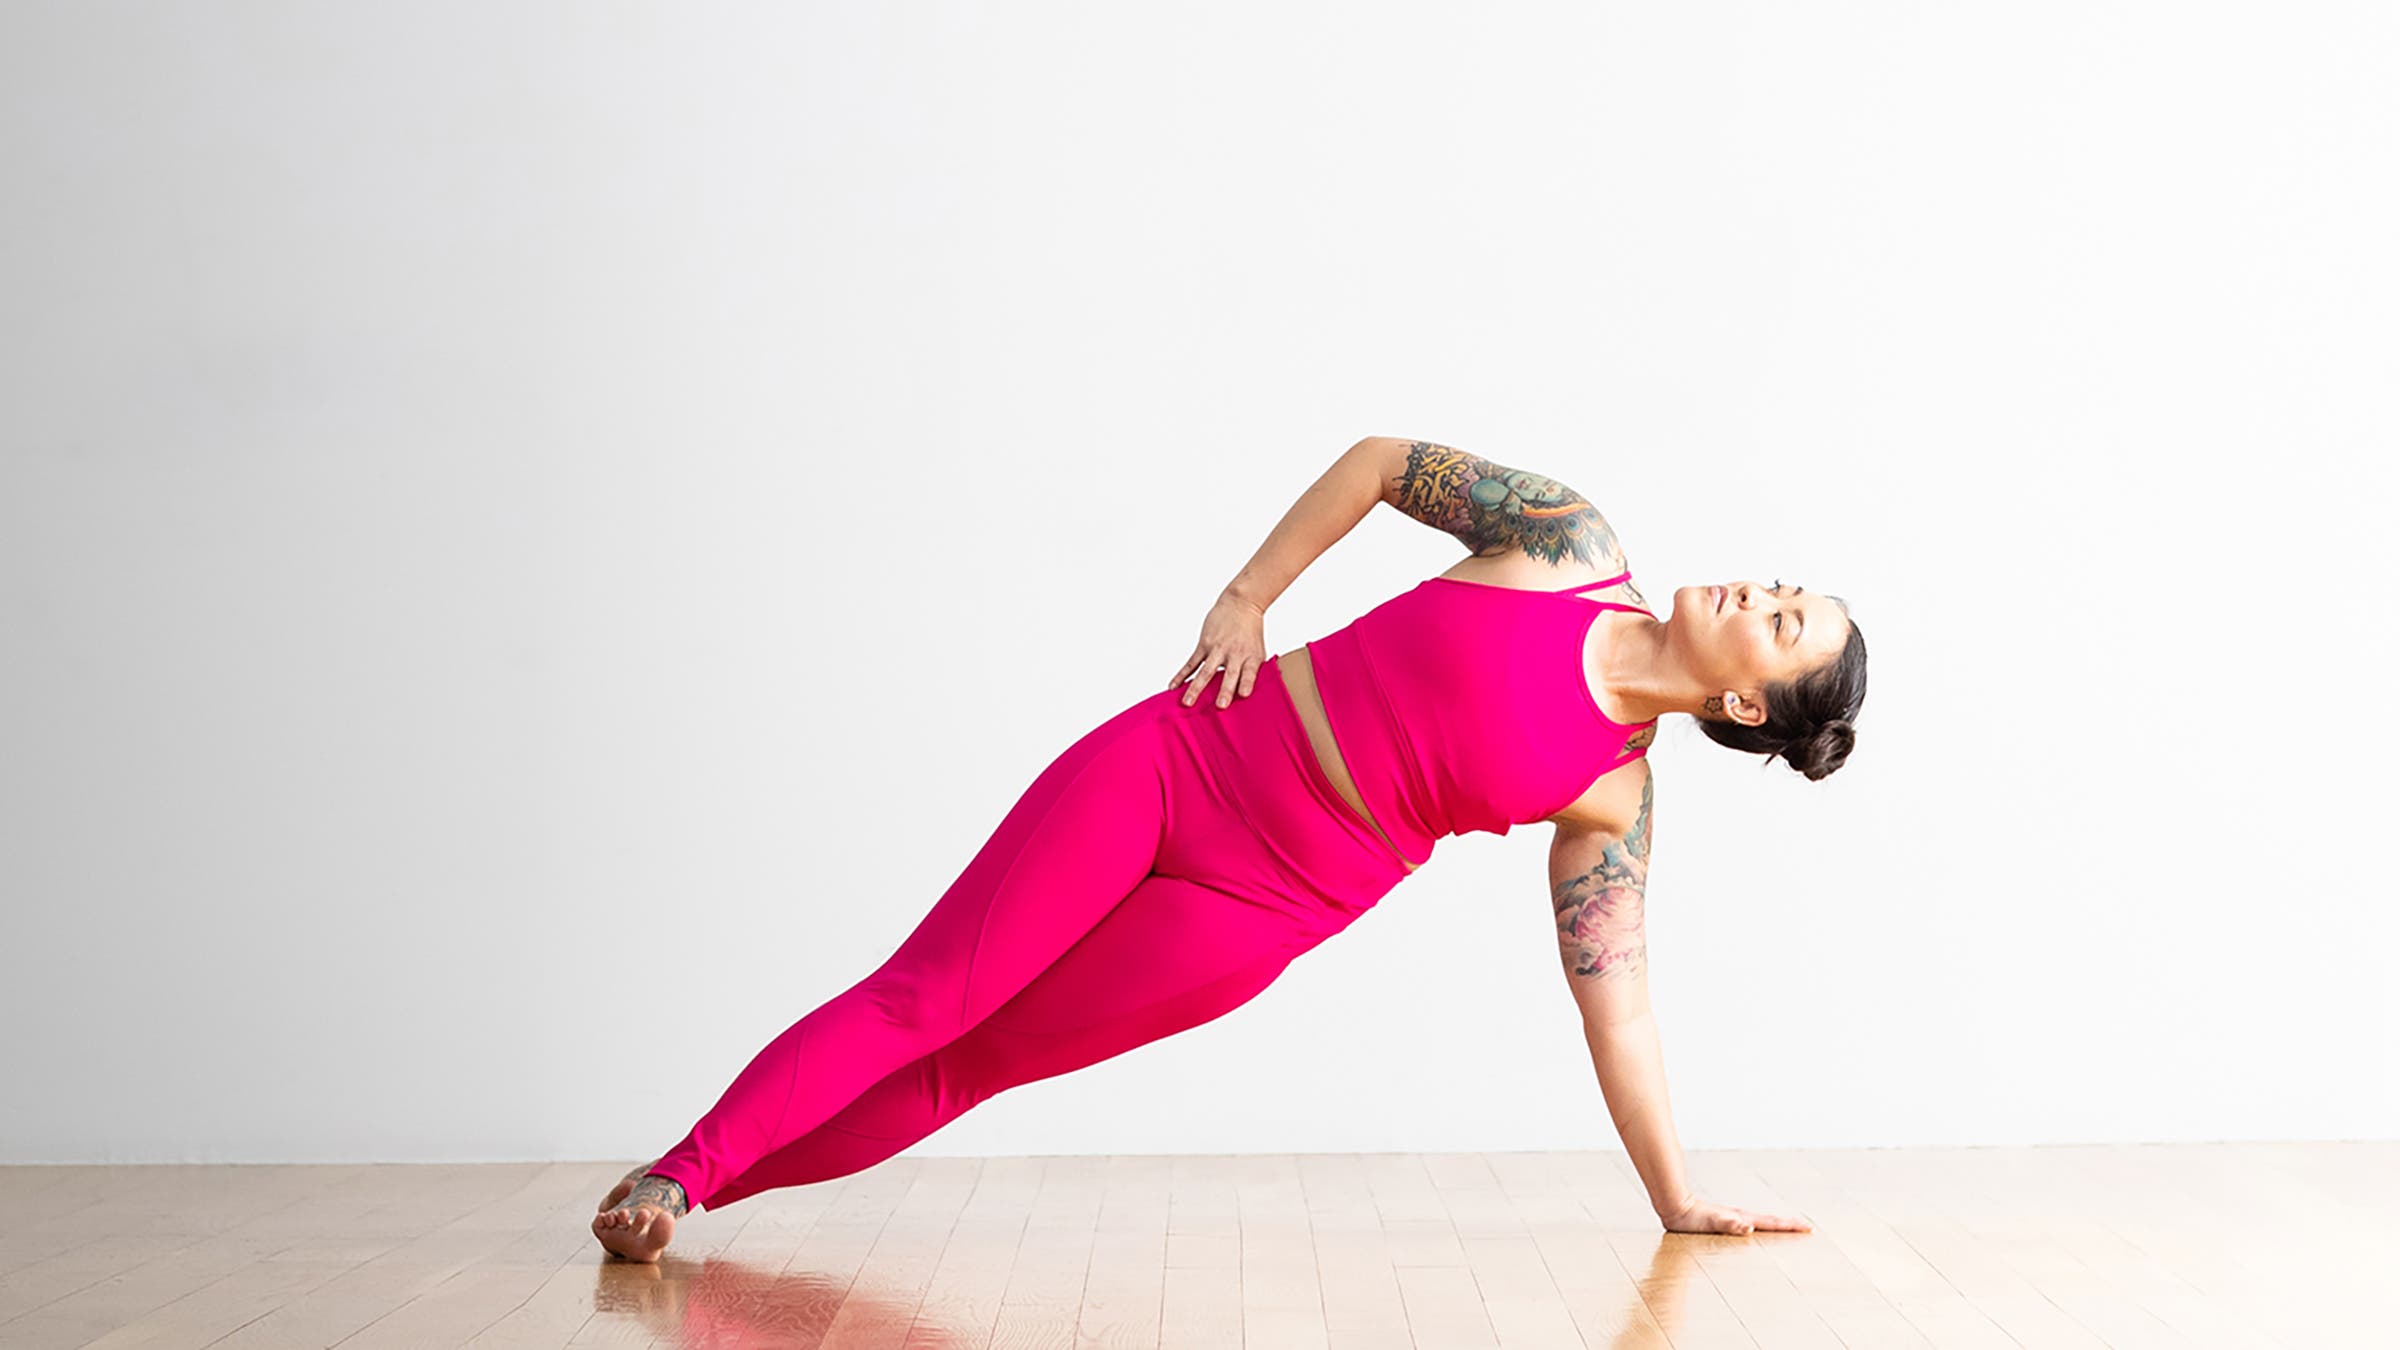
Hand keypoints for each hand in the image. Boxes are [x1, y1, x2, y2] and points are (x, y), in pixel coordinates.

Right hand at [1170, 592, 1267, 707]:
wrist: (1241, 604)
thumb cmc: (1250, 631)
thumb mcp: (1259, 650)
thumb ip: (1253, 671)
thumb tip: (1248, 695)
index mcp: (1251, 657)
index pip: (1250, 673)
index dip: (1247, 683)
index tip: (1244, 695)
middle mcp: (1235, 654)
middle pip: (1230, 674)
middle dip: (1225, 690)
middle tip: (1220, 705)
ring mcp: (1218, 649)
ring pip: (1205, 671)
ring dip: (1196, 687)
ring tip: (1187, 702)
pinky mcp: (1204, 644)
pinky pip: (1191, 663)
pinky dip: (1181, 675)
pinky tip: (1173, 686)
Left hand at [1657, 1196, 1811, 1234]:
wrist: (1676, 1207)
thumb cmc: (1693, 1217)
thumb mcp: (1713, 1223)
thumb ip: (1729, 1224)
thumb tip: (1749, 1227)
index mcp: (1742, 1218)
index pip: (1771, 1223)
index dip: (1789, 1226)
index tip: (1808, 1228)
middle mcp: (1741, 1217)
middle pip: (1770, 1221)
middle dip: (1789, 1225)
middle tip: (1806, 1228)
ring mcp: (1734, 1218)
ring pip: (1761, 1222)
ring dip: (1776, 1226)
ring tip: (1789, 1229)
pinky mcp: (1726, 1221)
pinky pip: (1749, 1225)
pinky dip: (1760, 1227)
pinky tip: (1757, 1231)